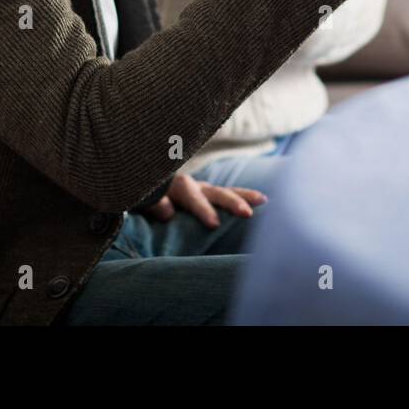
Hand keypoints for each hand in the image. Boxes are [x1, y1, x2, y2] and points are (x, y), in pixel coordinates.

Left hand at [142, 172, 267, 228]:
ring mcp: (203, 189)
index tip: (215, 224)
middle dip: (231, 203)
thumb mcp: (144, 200)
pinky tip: (261, 200)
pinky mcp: (209, 195)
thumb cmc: (146, 196)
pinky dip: (244, 196)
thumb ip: (155, 204)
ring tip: (264, 201)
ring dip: (245, 196)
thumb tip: (168, 213)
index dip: (204, 210)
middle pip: (216, 193)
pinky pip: (228, 194)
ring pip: (227, 191)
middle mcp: (194, 186)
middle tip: (247, 214)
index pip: (193, 198)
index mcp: (178, 187)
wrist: (146, 183)